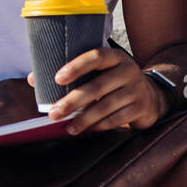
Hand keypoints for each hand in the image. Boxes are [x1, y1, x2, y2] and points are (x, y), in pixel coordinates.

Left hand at [30, 46, 167, 134]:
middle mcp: (128, 70)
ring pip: (105, 106)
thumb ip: (73, 73)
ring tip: (68, 127)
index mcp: (116, 57)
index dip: (76, 66)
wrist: (152, 96)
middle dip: (72, 101)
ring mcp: (137, 89)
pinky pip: (116, 119)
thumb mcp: (101, 72)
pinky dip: (98, 126)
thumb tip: (34, 79)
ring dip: (83, 119)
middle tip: (54, 113)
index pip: (96, 57)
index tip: (57, 79)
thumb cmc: (115, 82)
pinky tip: (86, 129)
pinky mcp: (141, 107)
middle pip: (97, 86)